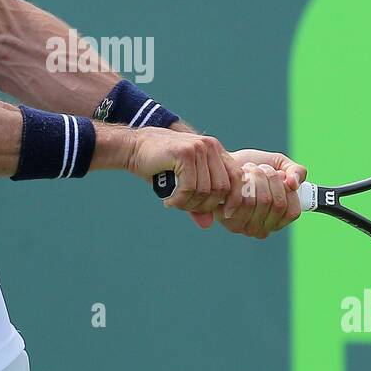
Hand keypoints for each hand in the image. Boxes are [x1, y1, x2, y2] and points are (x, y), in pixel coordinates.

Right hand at [126, 126, 243, 217]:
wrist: (133, 148)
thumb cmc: (158, 166)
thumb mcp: (182, 184)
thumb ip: (197, 201)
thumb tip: (207, 224)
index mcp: (215, 150)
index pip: (237, 176)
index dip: (235, 198)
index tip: (225, 214)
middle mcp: (211, 146)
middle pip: (221, 188)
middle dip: (205, 205)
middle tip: (186, 207)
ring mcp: (199, 148)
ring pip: (205, 190)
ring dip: (189, 204)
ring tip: (175, 203)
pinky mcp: (185, 153)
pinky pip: (190, 188)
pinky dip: (179, 200)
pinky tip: (169, 201)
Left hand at [193, 149, 304, 236]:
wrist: (222, 163)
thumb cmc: (251, 166)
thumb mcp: (279, 164)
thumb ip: (296, 171)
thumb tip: (294, 184)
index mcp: (276, 221)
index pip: (293, 211)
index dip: (289, 190)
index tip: (280, 176)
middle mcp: (261, 229)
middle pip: (278, 204)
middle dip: (272, 177)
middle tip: (262, 169)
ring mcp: (244, 226)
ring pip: (263, 200)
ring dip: (258, 176)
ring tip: (250, 170)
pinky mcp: (227, 218)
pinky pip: (245, 198)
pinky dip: (245, 180)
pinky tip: (239, 176)